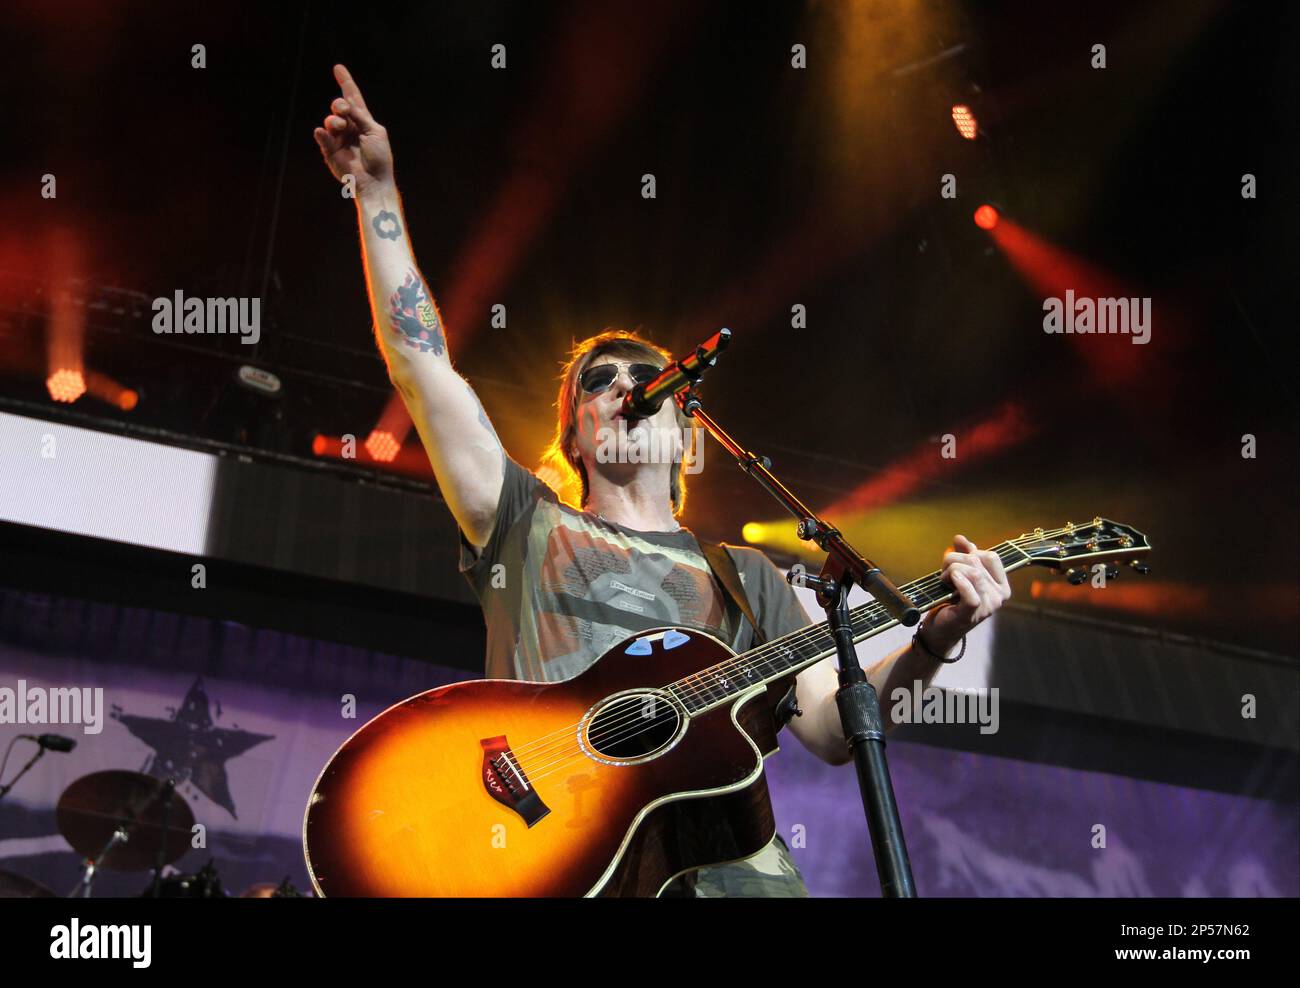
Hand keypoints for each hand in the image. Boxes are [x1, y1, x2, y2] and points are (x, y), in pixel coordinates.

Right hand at [312, 64, 393, 196]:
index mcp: (363, 121)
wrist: (374, 180)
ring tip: (340, 127)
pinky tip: (323, 132)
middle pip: (339, 106)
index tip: (338, 68)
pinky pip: (322, 136)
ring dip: (334, 120)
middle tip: (344, 110)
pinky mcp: (329, 150)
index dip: (346, 82)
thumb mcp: (375, 132)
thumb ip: (360, 116)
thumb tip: (346, 104)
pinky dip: (322, 133)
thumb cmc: (379, 157)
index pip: (352, 98)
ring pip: (330, 120)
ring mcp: (338, 138)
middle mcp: (349, 127)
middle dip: (340, 105)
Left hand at [923, 534, 1011, 653]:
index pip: (991, 557)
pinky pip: (969, 591)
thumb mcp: (960, 575)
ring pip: (973, 573)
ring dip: (951, 570)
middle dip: (954, 560)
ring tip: (943, 580)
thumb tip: (960, 538)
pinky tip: (948, 583)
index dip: (970, 554)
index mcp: (1001, 586)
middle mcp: (999, 596)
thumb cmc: (950, 601)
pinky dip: (957, 581)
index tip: (957, 564)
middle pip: (977, 562)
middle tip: (944, 573)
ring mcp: (988, 606)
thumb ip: (964, 556)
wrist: (939, 630)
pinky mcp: (972, 613)